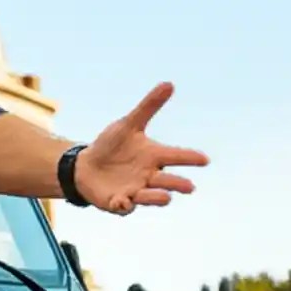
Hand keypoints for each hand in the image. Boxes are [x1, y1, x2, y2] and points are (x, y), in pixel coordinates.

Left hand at [74, 82, 208, 214]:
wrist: (86, 166)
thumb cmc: (112, 145)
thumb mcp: (128, 125)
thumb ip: (149, 107)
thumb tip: (169, 83)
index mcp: (154, 156)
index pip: (177, 155)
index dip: (191, 158)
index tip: (204, 160)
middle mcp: (149, 175)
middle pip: (168, 181)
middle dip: (178, 184)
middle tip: (189, 187)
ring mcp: (136, 191)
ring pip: (150, 197)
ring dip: (157, 198)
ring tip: (166, 198)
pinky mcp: (119, 202)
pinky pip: (124, 207)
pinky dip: (124, 206)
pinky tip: (121, 201)